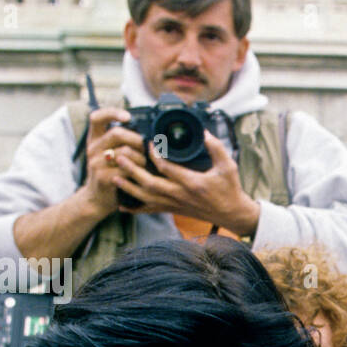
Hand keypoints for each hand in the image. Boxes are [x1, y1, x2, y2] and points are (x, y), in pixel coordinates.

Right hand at [79, 107, 145, 217]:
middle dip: (137, 139)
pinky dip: (137, 171)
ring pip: (125, 152)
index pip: (97, 117)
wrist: (97, 199)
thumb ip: (121, 142)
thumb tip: (146, 131)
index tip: (127, 116)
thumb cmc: (110, 174)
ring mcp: (96, 163)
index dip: (112, 112)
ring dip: (141, 158)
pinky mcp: (102, 177)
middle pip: (116, 133)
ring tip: (144, 165)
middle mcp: (93, 148)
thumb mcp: (110, 154)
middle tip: (146, 147)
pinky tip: (140, 175)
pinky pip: (126, 169)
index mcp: (95, 139)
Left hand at [112, 132, 260, 235]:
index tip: (147, 142)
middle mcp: (180, 195)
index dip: (154, 154)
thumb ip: (216, 148)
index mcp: (192, 183)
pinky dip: (135, 208)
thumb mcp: (228, 166)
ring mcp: (175, 204)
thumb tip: (204, 132)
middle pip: (150, 184)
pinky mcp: (173, 209)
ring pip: (147, 198)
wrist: (232, 214)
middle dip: (132, 170)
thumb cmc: (229, 190)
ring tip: (115, 176)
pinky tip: (122, 204)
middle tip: (120, 156)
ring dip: (129, 188)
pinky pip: (151, 210)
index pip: (167, 168)